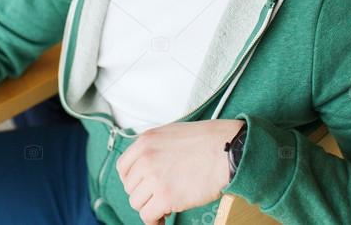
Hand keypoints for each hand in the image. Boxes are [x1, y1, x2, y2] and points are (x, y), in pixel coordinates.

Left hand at [116, 120, 243, 223]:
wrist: (228, 150)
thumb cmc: (208, 141)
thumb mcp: (172, 133)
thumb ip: (155, 148)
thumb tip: (147, 167)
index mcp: (145, 141)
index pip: (123, 167)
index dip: (132, 180)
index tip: (141, 186)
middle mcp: (145, 158)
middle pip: (130, 187)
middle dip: (144, 194)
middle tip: (158, 197)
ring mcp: (154, 178)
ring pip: (137, 203)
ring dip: (150, 207)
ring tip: (164, 206)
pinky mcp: (166, 197)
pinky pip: (148, 216)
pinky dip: (154, 221)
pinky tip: (164, 218)